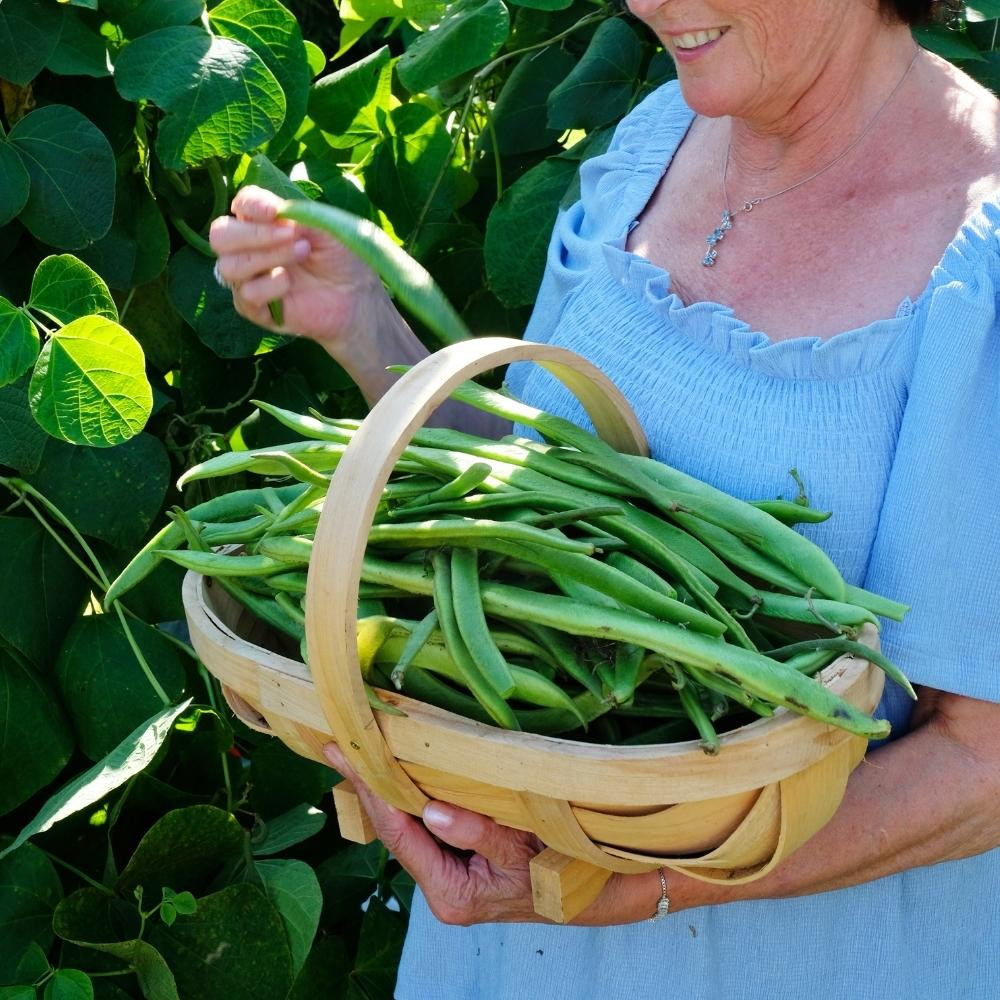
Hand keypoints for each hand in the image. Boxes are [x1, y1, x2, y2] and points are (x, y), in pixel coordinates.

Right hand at [208, 185, 387, 347]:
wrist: (357, 295)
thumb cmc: (340, 257)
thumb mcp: (322, 225)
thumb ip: (293, 213)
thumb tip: (270, 211)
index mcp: (262, 223)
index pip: (240, 206)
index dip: (252, 206)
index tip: (276, 212)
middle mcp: (249, 249)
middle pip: (220, 236)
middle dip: (254, 234)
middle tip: (291, 237)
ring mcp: (250, 280)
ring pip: (228, 266)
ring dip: (265, 257)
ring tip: (300, 255)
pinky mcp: (257, 309)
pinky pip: (245, 295)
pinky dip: (268, 286)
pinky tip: (289, 284)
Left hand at [322, 743, 661, 925]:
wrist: (594, 892)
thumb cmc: (562, 870)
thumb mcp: (526, 851)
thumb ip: (481, 833)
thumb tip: (434, 810)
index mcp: (450, 894)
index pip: (399, 834)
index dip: (373, 791)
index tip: (348, 756)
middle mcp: (440, 888)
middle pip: (392, 830)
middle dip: (365, 786)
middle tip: (335, 744)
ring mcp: (447, 874)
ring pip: (404, 826)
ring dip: (381, 788)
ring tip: (352, 752)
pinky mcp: (457, 860)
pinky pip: (422, 824)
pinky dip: (405, 793)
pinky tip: (390, 771)